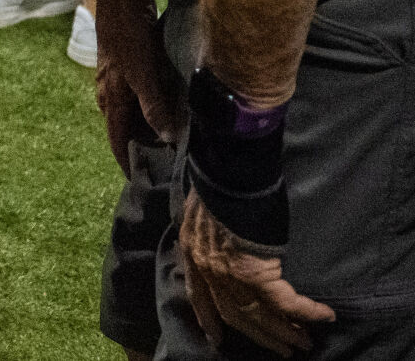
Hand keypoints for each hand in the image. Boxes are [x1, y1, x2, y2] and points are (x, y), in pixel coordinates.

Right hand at [92, 0, 183, 171]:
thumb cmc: (129, 34)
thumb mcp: (143, 73)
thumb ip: (153, 106)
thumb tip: (166, 138)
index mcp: (109, 97)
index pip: (117, 139)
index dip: (127, 161)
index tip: (139, 182)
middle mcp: (109, 89)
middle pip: (124, 125)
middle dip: (141, 143)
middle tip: (166, 160)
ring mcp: (116, 75)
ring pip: (132, 108)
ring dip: (148, 122)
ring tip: (173, 133)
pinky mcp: (126, 61)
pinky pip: (139, 91)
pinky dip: (152, 102)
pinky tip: (170, 99)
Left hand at [180, 190, 334, 356]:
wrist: (227, 172)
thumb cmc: (216, 183)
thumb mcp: (199, 209)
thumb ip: (206, 231)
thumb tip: (217, 238)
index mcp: (191, 251)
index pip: (197, 294)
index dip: (207, 318)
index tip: (215, 338)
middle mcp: (207, 268)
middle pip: (233, 313)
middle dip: (259, 333)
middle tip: (281, 349)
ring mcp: (230, 273)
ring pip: (259, 314)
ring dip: (284, 330)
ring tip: (304, 342)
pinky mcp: (256, 272)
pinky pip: (285, 301)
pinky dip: (306, 311)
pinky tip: (324, 316)